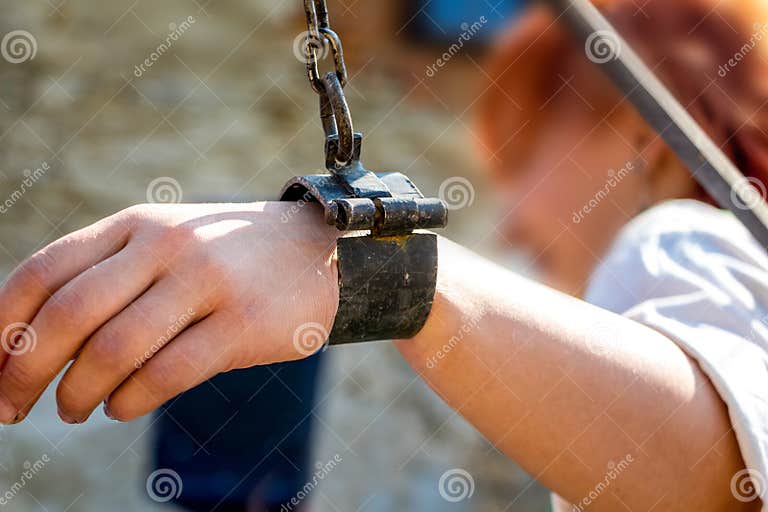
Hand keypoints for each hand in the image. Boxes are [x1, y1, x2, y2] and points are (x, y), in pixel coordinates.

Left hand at [0, 202, 338, 423]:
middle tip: (12, 407)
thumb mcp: (162, 244)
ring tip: (73, 410)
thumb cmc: (222, 258)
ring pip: (115, 350)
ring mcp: (208, 282)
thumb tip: (23, 340)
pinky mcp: (243, 324)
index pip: (43, 272)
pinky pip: (167, 373)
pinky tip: (122, 406)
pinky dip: (130, 401)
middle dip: (25, 371)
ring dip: (78, 394)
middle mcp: (167, 246)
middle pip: (70, 315)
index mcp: (136, 225)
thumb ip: (105, 275)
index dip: (0, 327)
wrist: (314, 249)